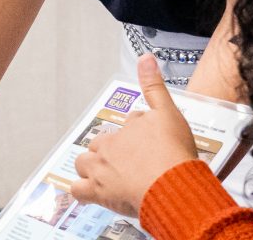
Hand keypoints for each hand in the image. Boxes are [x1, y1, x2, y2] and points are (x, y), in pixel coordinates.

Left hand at [70, 55, 198, 217]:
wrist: (173, 186)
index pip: (128, 125)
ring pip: (84, 164)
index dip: (139, 133)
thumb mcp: (169, 113)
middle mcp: (110, 147)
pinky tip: (89, 195)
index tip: (150, 143)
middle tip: (129, 162)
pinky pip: (78, 191)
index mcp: (126, 128)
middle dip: (110, 150)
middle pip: (101, 143)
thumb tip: (145, 57)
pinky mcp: (99, 193)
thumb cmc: (174, 152)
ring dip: (91, 167)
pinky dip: (82, 192)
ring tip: (106, 176)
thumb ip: (154, 86)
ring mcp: (102, 170)